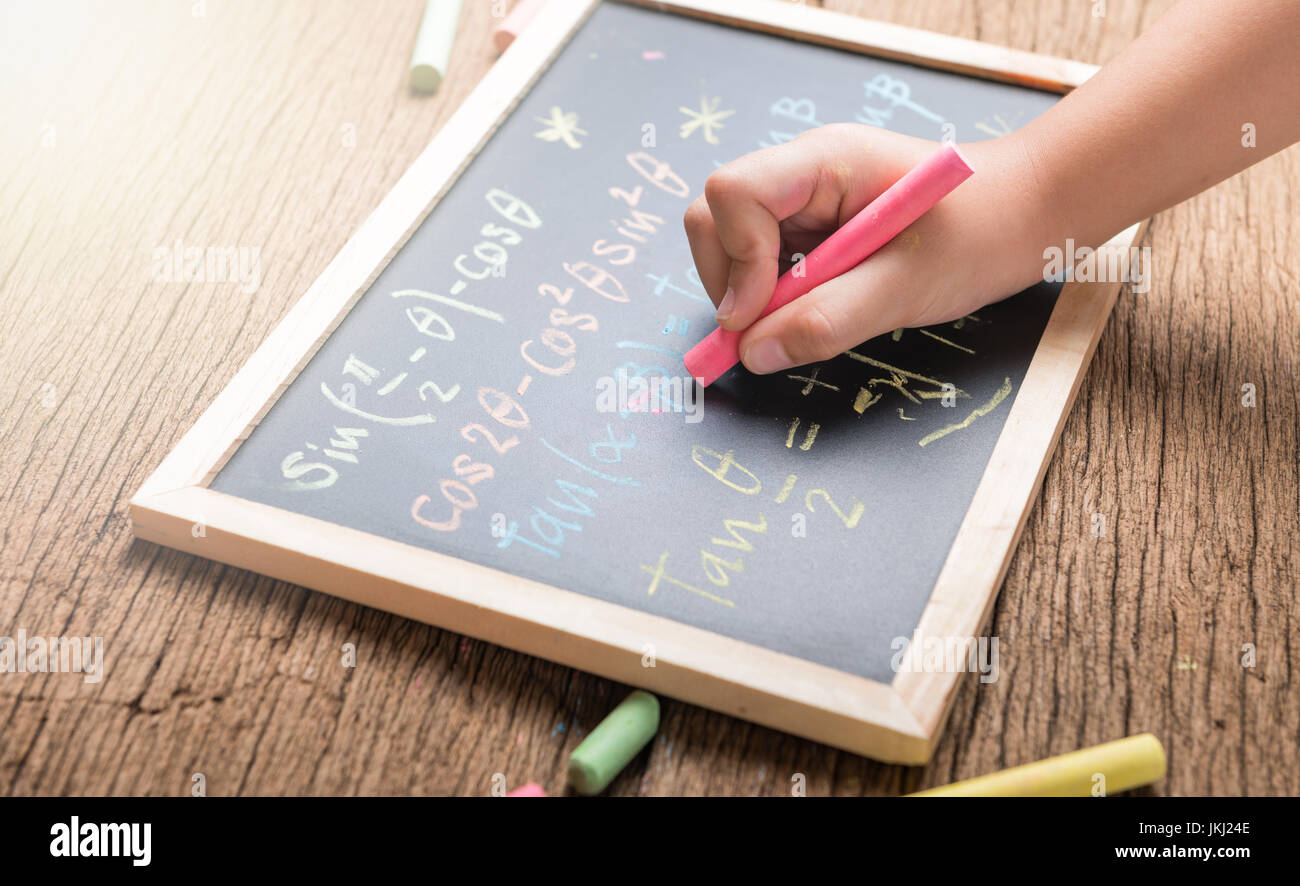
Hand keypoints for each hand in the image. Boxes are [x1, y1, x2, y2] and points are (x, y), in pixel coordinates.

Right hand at [683, 123, 1050, 373]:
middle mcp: (802, 174)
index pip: (731, 194)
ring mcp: (804, 201)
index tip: (759, 317)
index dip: (735, 261)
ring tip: (811, 318)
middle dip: (732, 282)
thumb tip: (753, 355)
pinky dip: (776, 300)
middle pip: (715, 219)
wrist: (1030, 214)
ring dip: (755, 296)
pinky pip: (764, 265)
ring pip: (732, 246)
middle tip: (774, 330)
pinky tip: (822, 307)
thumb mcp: (907, 286)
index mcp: (823, 161)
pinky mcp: (812, 230)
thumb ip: (827, 321)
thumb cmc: (984, 231)